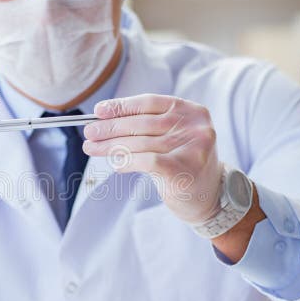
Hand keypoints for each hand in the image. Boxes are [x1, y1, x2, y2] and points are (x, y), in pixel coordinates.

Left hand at [82, 94, 223, 224]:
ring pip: (140, 142)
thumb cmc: (183, 164)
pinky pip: (146, 161)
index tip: (99, 111)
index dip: (122, 105)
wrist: (210, 198)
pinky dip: (127, 161)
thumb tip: (103, 122)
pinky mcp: (184, 169)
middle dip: (110, 128)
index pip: (149, 102)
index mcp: (191, 111)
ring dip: (111, 146)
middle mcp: (195, 125)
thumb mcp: (173, 138)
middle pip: (142, 123)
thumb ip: (147, 127)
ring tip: (93, 148)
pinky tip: (116, 164)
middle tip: (89, 133)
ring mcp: (193, 147)